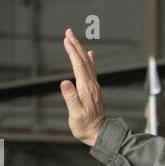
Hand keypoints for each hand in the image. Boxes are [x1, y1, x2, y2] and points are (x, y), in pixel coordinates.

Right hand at [60, 28, 104, 146]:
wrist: (99, 133)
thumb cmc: (85, 126)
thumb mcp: (75, 113)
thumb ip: (70, 98)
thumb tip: (65, 82)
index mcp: (86, 88)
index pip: (78, 65)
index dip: (72, 51)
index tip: (66, 39)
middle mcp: (92, 84)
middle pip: (83, 60)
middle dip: (76, 45)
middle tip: (68, 32)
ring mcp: (94, 86)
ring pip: (88, 63)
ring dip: (80, 50)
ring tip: (74, 39)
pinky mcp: (94, 90)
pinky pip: (92, 70)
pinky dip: (89, 60)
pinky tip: (89, 55)